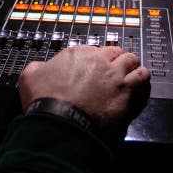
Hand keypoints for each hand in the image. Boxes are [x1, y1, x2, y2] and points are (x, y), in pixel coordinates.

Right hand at [19, 46, 150, 132]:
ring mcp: (114, 74)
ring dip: (131, 66)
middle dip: (115, 59)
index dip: (93, 59)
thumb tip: (40, 68)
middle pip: (115, 52)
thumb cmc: (45, 102)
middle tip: (113, 69)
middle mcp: (98, 60)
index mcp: (76, 53)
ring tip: (131, 73)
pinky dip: (142, 78)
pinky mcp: (127, 91)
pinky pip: (142, 77)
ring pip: (131, 61)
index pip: (92, 49)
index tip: (92, 68)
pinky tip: (140, 83)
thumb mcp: (29, 77)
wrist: (61, 123)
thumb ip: (37, 68)